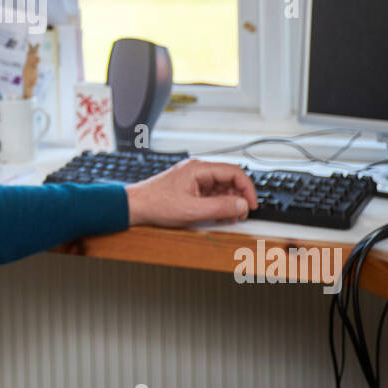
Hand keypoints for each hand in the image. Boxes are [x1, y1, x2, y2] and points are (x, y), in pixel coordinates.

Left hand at [124, 159, 257, 228]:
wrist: (136, 206)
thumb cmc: (157, 204)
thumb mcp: (192, 210)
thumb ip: (220, 207)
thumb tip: (242, 205)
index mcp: (199, 169)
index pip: (234, 172)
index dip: (247, 189)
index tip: (252, 204)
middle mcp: (198, 170)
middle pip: (230, 179)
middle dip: (238, 197)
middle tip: (240, 215)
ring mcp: (194, 178)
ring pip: (222, 187)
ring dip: (229, 202)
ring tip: (228, 218)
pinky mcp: (191, 187)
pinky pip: (212, 193)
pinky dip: (218, 204)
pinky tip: (217, 216)